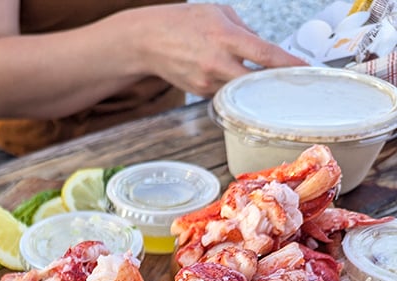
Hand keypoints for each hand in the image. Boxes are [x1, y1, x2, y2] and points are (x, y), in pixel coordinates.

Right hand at [140, 3, 305, 96]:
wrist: (149, 41)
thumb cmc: (184, 23)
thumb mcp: (219, 13)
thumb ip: (245, 31)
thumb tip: (264, 49)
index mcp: (225, 37)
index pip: (264, 54)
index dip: (287, 64)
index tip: (304, 69)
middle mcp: (217, 63)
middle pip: (255, 81)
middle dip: (274, 83)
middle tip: (291, 83)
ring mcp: (208, 82)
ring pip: (241, 90)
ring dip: (253, 85)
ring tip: (262, 80)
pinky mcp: (201, 94)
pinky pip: (226, 92)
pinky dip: (234, 86)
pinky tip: (231, 77)